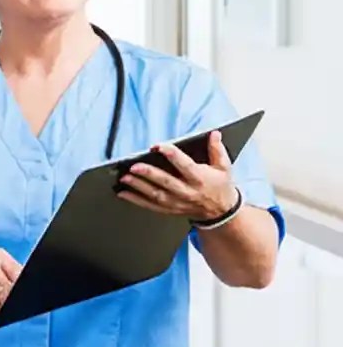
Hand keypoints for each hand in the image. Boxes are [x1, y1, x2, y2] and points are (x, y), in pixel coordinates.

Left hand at [117, 131, 239, 220]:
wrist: (221, 212)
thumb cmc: (220, 186)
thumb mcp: (224, 167)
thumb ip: (217, 150)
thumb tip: (214, 134)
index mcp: (200, 179)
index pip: (185, 166)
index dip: (172, 155)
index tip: (159, 146)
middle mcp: (188, 192)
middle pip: (167, 182)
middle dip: (150, 174)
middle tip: (134, 166)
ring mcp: (178, 202)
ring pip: (156, 195)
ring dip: (139, 187)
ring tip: (125, 178)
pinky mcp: (170, 210)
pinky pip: (151, 206)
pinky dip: (136, 200)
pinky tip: (123, 193)